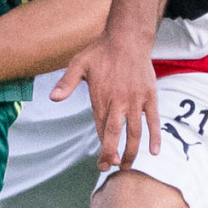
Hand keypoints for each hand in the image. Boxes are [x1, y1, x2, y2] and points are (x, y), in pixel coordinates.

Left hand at [59, 33, 156, 170]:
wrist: (128, 37)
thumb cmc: (100, 52)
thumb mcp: (78, 64)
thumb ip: (66, 83)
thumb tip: (52, 98)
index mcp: (101, 97)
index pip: (101, 129)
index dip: (103, 148)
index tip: (102, 163)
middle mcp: (119, 101)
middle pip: (116, 134)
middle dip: (113, 155)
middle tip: (110, 169)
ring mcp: (136, 100)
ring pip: (135, 131)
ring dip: (132, 151)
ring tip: (128, 166)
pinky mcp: (150, 96)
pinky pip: (154, 120)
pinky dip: (155, 137)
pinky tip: (154, 152)